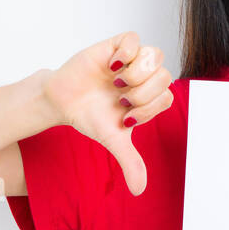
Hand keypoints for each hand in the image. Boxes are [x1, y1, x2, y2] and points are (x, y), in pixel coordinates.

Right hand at [40, 31, 173, 195]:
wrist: (61, 102)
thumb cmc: (90, 118)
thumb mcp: (113, 141)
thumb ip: (129, 162)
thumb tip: (139, 190)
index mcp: (149, 97)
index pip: (167, 97)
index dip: (149, 109)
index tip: (126, 118)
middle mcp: (145, 77)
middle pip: (165, 76)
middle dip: (143, 93)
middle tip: (120, 101)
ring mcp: (132, 60)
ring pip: (155, 55)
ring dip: (137, 73)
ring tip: (116, 82)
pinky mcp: (116, 45)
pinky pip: (134, 38)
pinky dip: (126, 54)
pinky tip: (111, 67)